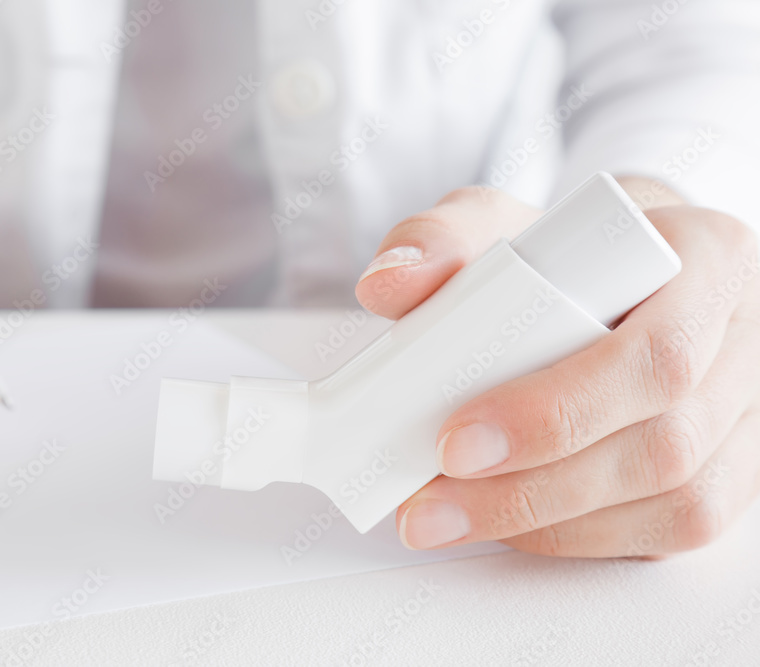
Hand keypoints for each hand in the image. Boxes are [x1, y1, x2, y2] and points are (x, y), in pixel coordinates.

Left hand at [356, 180, 759, 556]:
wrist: (615, 275)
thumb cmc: (565, 250)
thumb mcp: (496, 221)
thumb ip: (437, 239)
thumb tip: (387, 283)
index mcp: (709, 260)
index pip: (656, 351)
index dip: (559, 409)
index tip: (455, 439)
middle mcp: (743, 341)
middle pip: (663, 442)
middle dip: (532, 487)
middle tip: (430, 498)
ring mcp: (744, 415)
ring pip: (673, 501)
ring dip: (547, 523)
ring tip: (446, 516)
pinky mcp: (725, 469)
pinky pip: (665, 530)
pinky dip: (577, 537)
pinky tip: (507, 523)